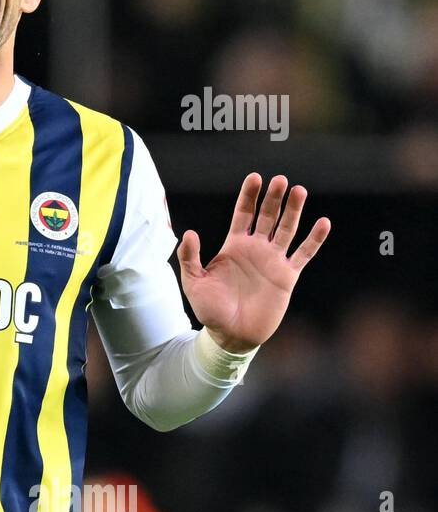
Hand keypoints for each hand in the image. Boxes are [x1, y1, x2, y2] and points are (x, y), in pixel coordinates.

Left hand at [176, 173, 329, 351]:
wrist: (231, 335)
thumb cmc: (210, 310)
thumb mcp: (194, 283)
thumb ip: (190, 258)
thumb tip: (189, 233)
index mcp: (233, 246)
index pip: (243, 214)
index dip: (248, 196)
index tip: (254, 177)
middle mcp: (255, 249)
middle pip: (267, 216)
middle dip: (272, 198)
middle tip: (279, 180)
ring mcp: (273, 261)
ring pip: (287, 229)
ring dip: (293, 211)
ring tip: (299, 190)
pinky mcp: (288, 276)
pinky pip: (304, 254)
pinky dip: (314, 239)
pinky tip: (323, 222)